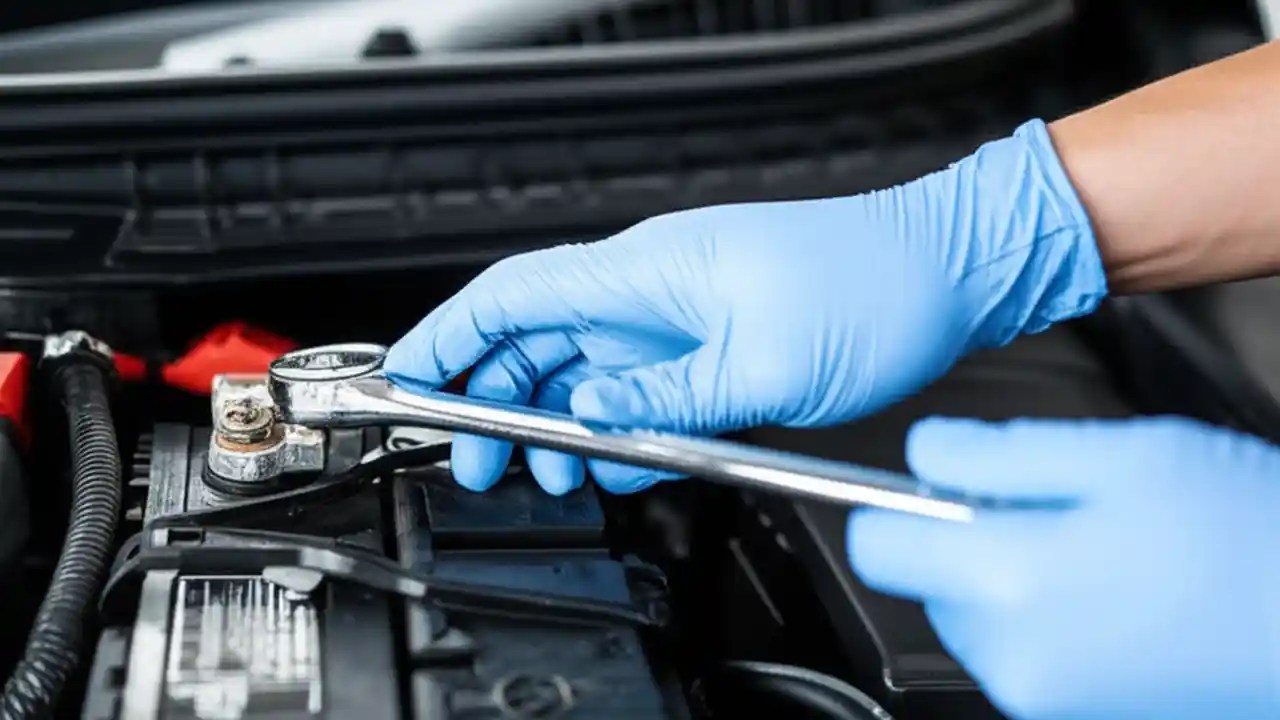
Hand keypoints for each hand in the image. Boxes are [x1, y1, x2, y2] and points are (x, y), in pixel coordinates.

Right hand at [384, 119, 1106, 493]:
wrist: (947, 272)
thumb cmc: (870, 287)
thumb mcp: (762, 365)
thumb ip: (662, 399)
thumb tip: (588, 419)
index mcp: (645, 274)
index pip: (512, 297)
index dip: (448, 338)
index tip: (409, 381)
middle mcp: (649, 291)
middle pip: (533, 342)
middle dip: (494, 405)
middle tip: (481, 466)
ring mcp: (676, 319)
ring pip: (581, 371)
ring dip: (558, 426)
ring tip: (557, 475)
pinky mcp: (707, 344)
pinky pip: (637, 389)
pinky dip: (617, 427)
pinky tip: (620, 457)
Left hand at [848, 416, 1279, 719]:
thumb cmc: (1247, 537)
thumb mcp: (1119, 456)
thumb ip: (997, 453)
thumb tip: (925, 453)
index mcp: (1010, 584)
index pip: (877, 547)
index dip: (896, 504)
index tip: (937, 482)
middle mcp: (1014, 658)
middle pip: (928, 581)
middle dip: (971, 535)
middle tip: (1063, 506)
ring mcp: (1046, 699)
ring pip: (975, 614)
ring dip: (1013, 572)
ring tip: (1107, 546)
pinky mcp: (1077, 716)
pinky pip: (1023, 649)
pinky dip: (1049, 613)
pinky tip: (1121, 588)